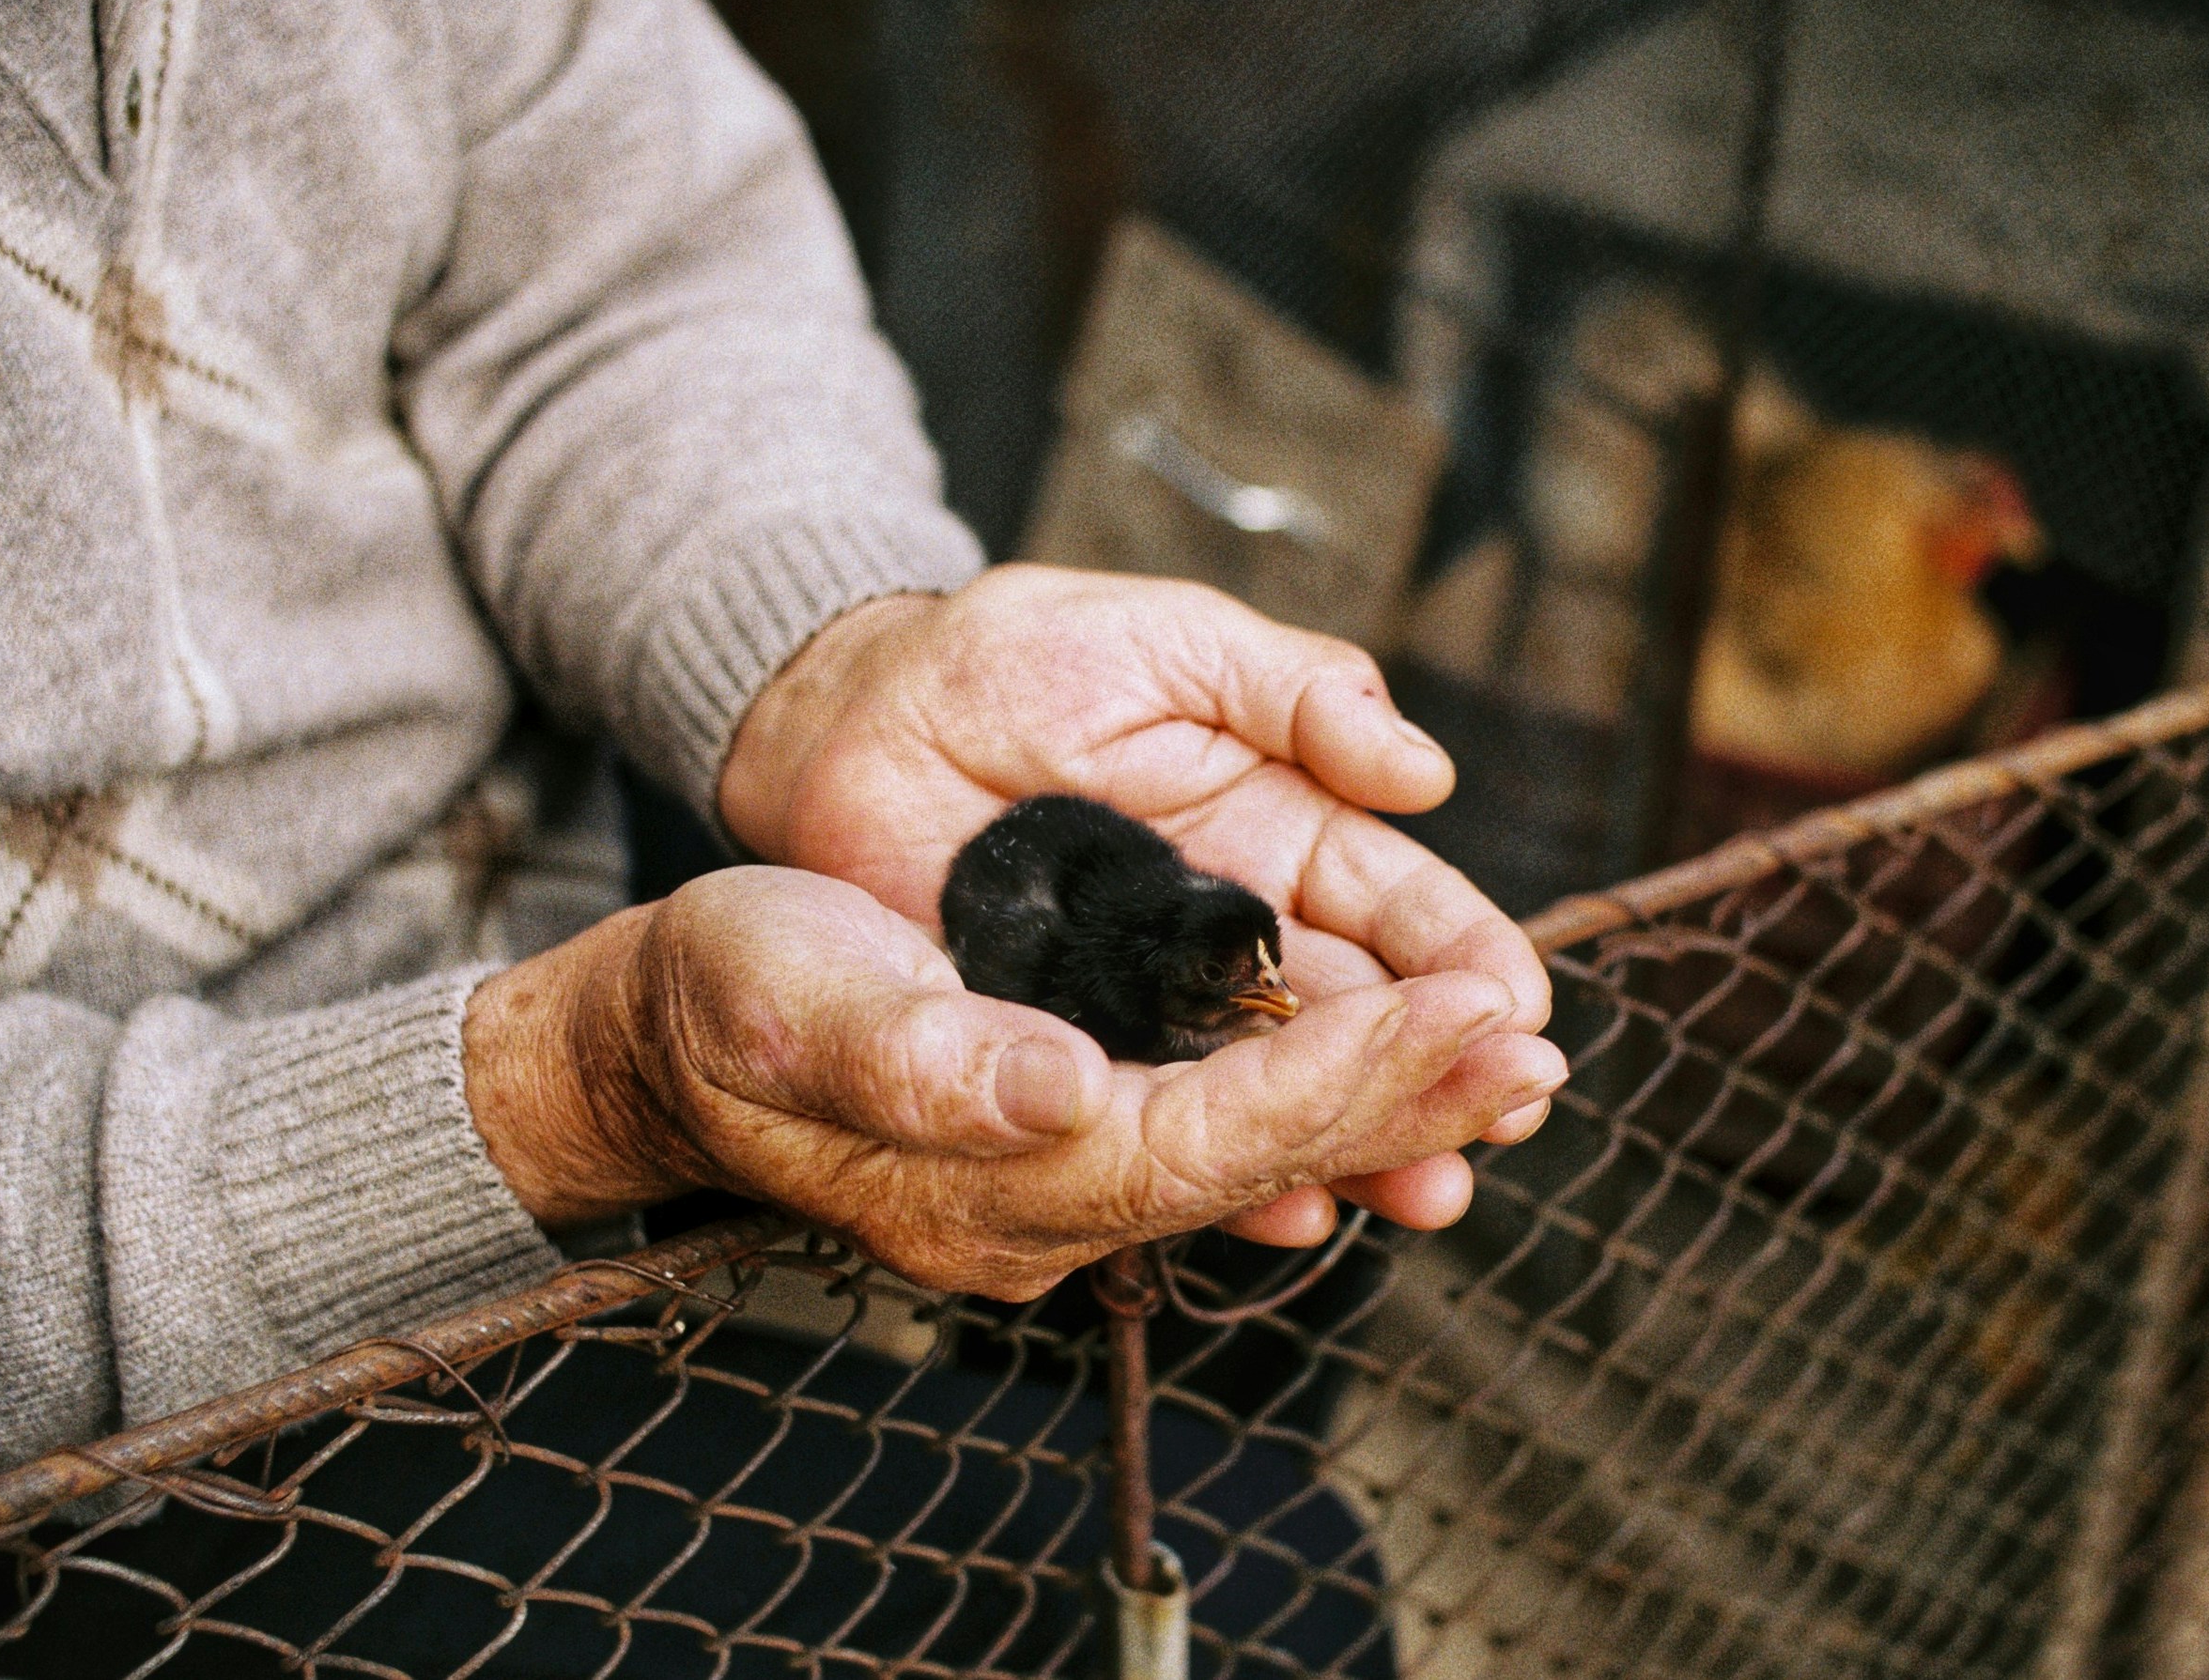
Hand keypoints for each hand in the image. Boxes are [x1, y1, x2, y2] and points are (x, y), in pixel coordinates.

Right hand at [462, 867, 1563, 1297]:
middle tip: (1539, 1044)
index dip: (1351, 1081)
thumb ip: (920, 1057)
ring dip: (1387, 1108)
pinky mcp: (1072, 1152)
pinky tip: (1395, 1074)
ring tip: (1506, 1059)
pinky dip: (1319, 1098)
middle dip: (1408, 1099)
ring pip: (1260, 1162)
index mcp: (996, 1175)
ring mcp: (1063, 1195)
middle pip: (1265, 1164)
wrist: (670, 1040)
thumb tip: (1064, 1088)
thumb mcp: (792, 997)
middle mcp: (1048, 1211)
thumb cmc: (724, 999)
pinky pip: (1223, 1140)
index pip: (1212, 1139)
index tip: (1470, 1014)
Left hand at [716, 565, 1562, 1242]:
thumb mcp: (1167, 642)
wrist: (844, 712)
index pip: (1400, 904)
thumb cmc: (1009, 654)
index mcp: (1282, 827)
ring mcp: (1157, 1001)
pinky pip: (1157, 1119)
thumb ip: (1294, 690)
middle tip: (1508, 1120)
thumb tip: (1425, 769)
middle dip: (1441, 1072)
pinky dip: (1222, 1171)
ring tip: (1426, 1191)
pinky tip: (1281, 1211)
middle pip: (1364, 1019)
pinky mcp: (1069, 1046)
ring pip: (1278, 1089)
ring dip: (1359, 1140)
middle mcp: (1238, 931)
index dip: (1466, 954)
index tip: (1522, 1007)